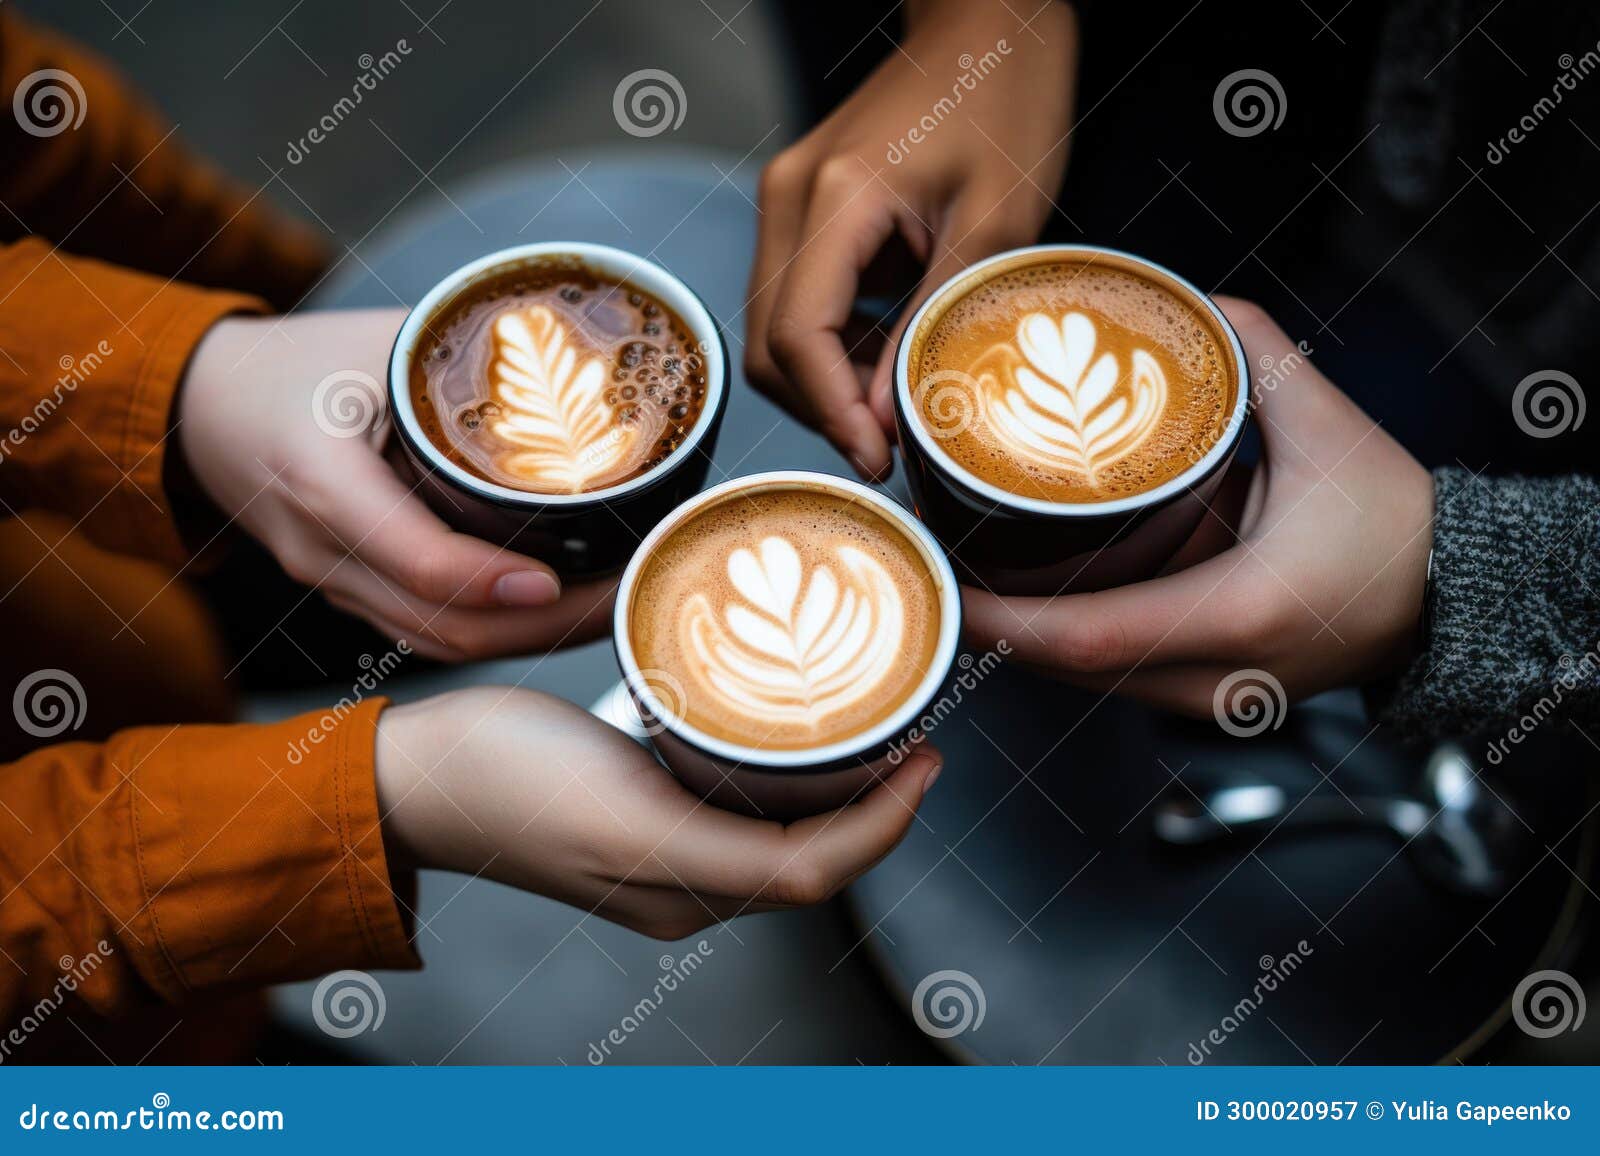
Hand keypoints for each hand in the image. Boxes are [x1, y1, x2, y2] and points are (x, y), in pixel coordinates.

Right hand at [177, 310, 613, 660]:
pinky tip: (562, 612)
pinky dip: (498, 632)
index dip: (488, 580)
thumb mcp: (377, 344)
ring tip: (613, 605)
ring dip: (531, 639)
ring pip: (438, 641)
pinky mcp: (350, 596)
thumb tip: (582, 362)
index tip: (558, 582)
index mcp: (320, 477)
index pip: (413, 556)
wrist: (202, 407)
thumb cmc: (294, 365)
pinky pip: (427, 633)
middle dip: (544, 626)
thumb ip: (466, 359)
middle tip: (627, 594)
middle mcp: (320, 547)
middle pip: (440, 622)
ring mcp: (332, 583)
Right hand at [374, 688, 941, 938]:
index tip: (926, 759)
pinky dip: (788, 791)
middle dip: (877, 809)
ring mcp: (662, 865)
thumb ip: (719, 846)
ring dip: (840, 800)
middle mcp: (681, 892)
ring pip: (782, 842)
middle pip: (812, 862)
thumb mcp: (624, 810)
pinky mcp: (644, 829)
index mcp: (681, 890)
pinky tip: (797, 742)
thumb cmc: (502, 779)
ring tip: (875, 733)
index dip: (886, 824)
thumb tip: (822, 854)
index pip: (818, 872)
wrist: (418, 776)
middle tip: (915, 733)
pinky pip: (741, 820)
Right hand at [744, 0, 1076, 477]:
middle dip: (821, 408)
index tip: (878, 461)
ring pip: (770, 328)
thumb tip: (884, 419)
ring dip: (822, 382)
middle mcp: (788, 199)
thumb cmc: (1007, 105)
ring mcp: (785, 200)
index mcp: (835, 199)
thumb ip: (930, 324)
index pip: (799, 337)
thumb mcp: (993, 226)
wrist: (988, 21)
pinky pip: (792, 298)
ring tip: (891, 407)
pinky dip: (829, 344)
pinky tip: (882, 357)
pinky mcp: (799, 206)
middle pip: (767, 345)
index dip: (832, 414)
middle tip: (888, 447)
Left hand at [964, 299, 1435, 712]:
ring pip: (1085, 685)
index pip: (1089, 636)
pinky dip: (1062, 648)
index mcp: (1240, 613)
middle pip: (1068, 669)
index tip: (946, 578)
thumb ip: (1256, 351)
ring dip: (1021, 638)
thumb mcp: (1327, 425)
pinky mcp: (1208, 701)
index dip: (1004, 618)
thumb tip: (1184, 302)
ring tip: (965, 574)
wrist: (1450, 596)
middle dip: (992, 623)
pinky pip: (1113, 683)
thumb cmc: (1393, 522)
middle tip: (934, 559)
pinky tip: (1028, 603)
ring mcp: (1209, 701)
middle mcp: (1216, 677)